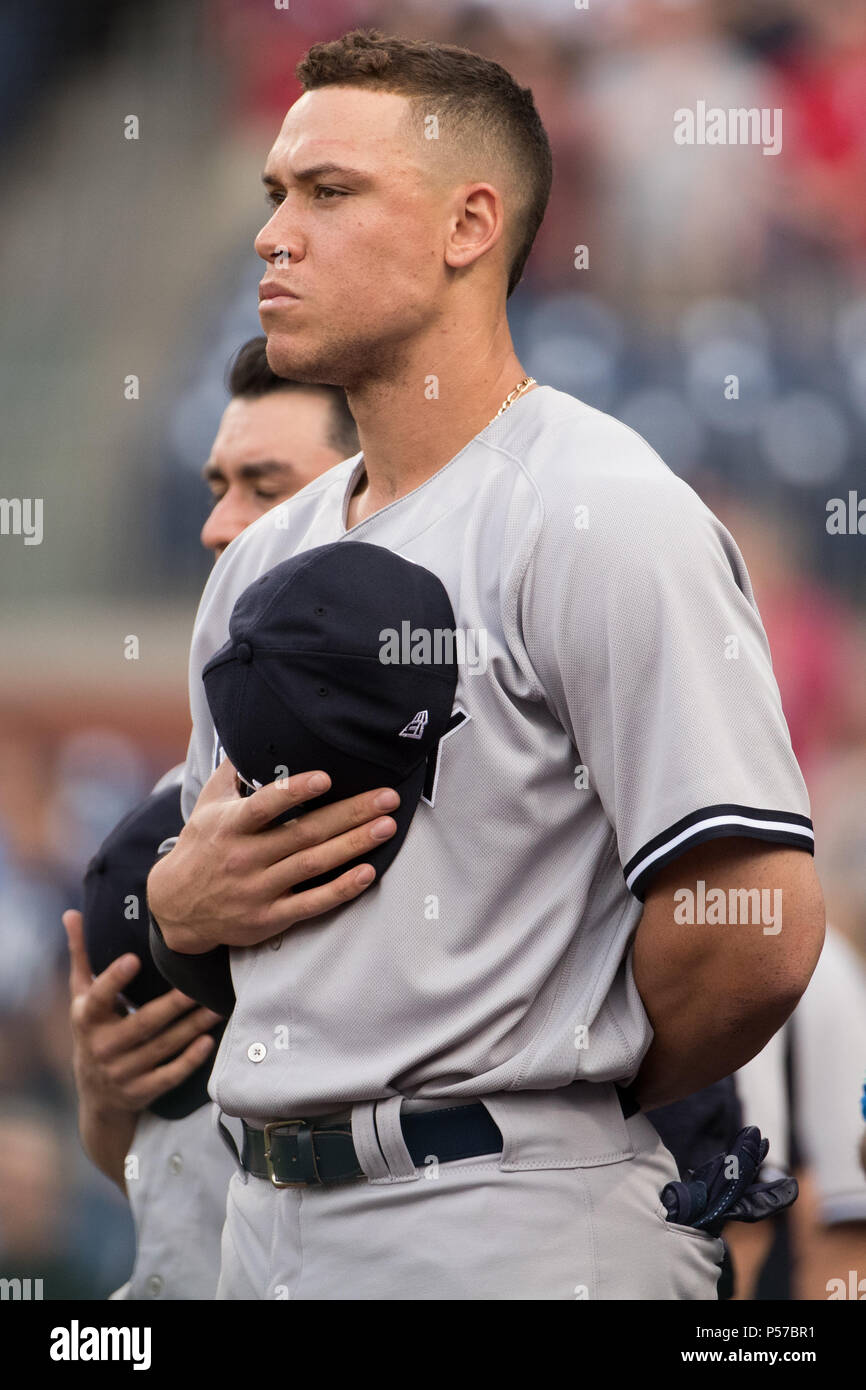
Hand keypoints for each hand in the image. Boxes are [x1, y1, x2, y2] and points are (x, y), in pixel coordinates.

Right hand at [64, 910, 221, 1186]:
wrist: (95, 1095)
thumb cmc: (93, 1030)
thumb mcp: (82, 997)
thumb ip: (82, 956)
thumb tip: (71, 913)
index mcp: (87, 1018)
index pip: (99, 996)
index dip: (114, 979)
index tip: (135, 958)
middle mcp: (102, 1046)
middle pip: (142, 1023)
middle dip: (173, 1006)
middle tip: (201, 986)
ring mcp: (122, 1072)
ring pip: (162, 1047)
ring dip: (191, 1027)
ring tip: (218, 1006)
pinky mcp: (141, 1091)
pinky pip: (168, 1076)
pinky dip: (188, 1061)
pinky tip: (208, 1041)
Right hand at [146, 759, 398, 953]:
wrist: (174, 907)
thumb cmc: (200, 847)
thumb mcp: (206, 806)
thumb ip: (231, 772)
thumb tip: (249, 735)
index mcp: (230, 826)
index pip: (264, 807)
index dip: (294, 792)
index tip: (325, 778)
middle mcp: (245, 857)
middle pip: (305, 833)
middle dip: (350, 814)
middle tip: (388, 798)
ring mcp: (258, 890)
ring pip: (314, 865)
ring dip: (354, 845)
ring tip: (387, 826)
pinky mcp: (269, 918)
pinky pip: (312, 904)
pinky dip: (341, 889)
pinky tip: (368, 873)